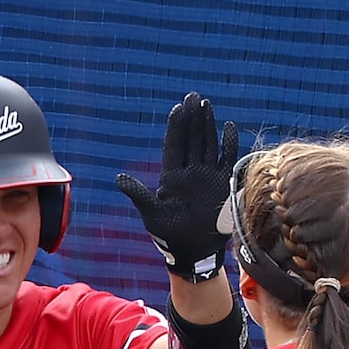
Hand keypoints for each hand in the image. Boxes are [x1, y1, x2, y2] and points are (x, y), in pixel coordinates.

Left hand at [117, 92, 238, 282]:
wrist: (194, 252)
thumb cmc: (169, 236)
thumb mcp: (152, 214)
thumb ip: (139, 194)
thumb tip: (119, 178)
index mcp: (171, 178)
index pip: (174, 146)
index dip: (176, 128)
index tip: (177, 109)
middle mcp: (189, 173)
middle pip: (191, 139)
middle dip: (192, 118)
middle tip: (193, 96)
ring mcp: (207, 177)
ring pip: (208, 144)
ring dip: (207, 125)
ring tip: (206, 105)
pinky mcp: (223, 184)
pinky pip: (227, 159)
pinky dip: (229, 144)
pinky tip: (229, 127)